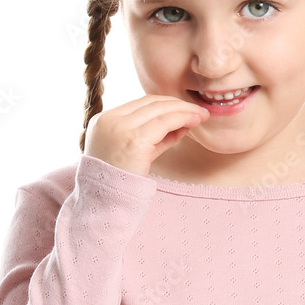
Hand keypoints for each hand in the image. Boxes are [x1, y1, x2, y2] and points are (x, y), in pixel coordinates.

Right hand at [82, 95, 210, 177]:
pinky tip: (194, 122)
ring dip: (184, 110)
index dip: (165, 104)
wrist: (106, 202)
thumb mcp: (134, 154)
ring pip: (159, 110)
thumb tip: (182, 124)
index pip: (140, 104)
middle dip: (177, 104)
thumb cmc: (119, 182)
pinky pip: (164, 123)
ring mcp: (121, 128)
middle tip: (198, 111)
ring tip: (201, 115)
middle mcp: (110, 120)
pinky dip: (182, 119)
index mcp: (103, 121)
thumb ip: (154, 138)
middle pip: (150, 102)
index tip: (183, 110)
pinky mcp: (134, 140)